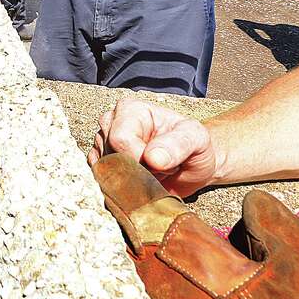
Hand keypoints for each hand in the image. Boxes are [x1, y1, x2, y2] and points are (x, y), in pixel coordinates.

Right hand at [89, 95, 216, 196]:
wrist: (193, 165)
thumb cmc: (195, 146)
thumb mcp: (196, 139)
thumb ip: (178, 145)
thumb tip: (152, 158)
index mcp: (130, 109)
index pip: (121, 140)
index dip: (142, 160)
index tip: (166, 165)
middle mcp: (111, 123)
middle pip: (110, 156)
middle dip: (137, 172)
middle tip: (160, 170)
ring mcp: (102, 144)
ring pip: (105, 172)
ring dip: (131, 181)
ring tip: (152, 174)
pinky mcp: (101, 164)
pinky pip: (101, 181)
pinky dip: (121, 189)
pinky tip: (139, 182)